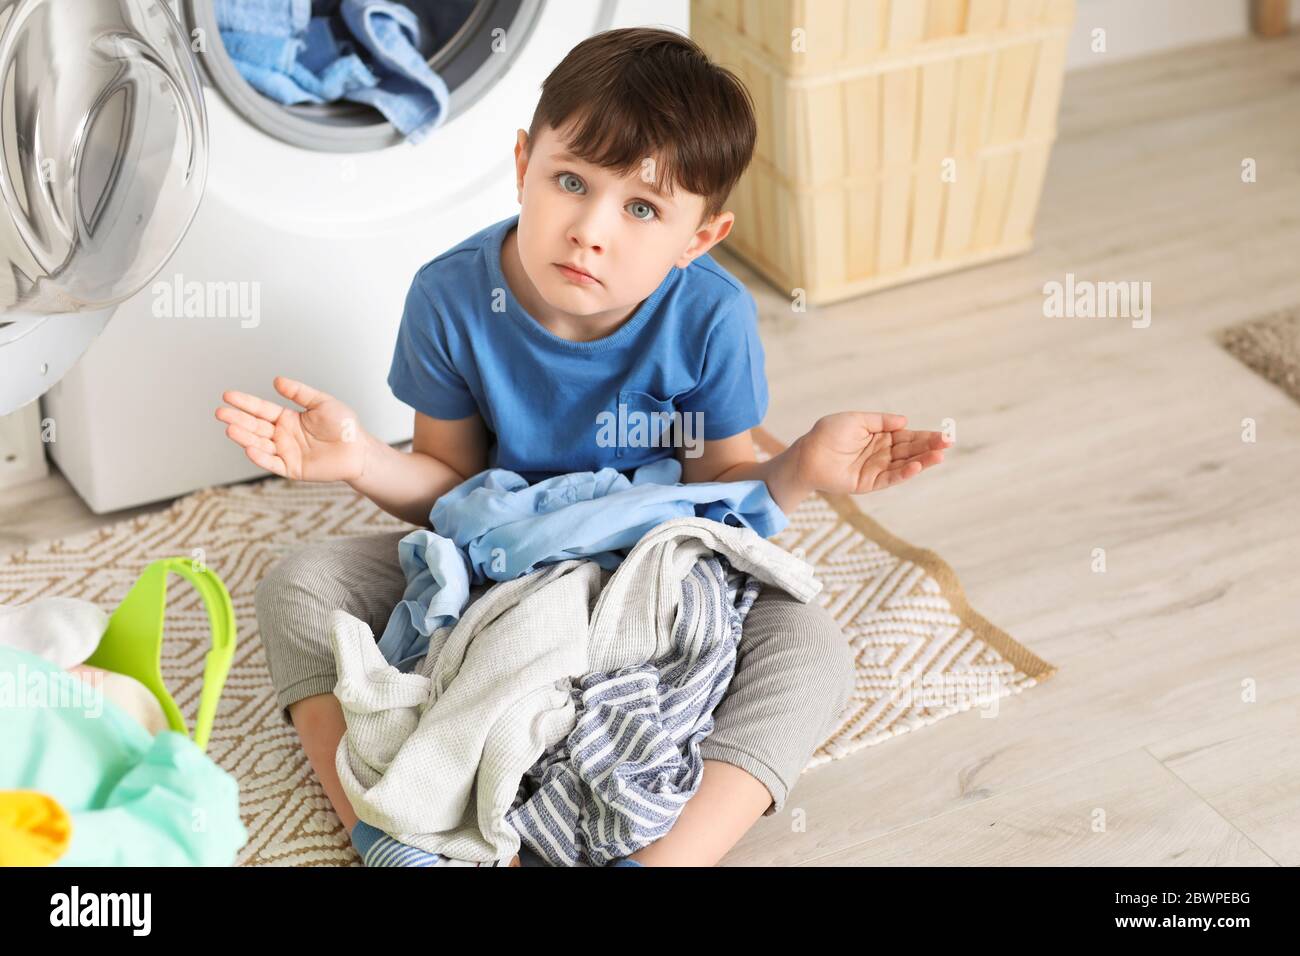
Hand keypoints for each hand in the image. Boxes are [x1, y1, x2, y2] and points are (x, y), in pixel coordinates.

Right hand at [215, 377, 369, 481]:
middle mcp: (282, 435)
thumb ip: (300, 393)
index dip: (245, 403)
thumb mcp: (322, 402)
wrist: (358, 450)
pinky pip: (272, 464)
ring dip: (244, 437)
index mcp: (287, 418)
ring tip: (230, 429)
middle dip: (238, 419)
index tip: (228, 396)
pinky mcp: (292, 468)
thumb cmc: (344, 426)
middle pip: (255, 426)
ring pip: (260, 444)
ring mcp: (285, 452)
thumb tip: (277, 380)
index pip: (261, 409)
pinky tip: (249, 449)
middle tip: (220, 412)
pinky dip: (260, 458)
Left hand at [794, 412, 950, 494]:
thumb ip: (880, 421)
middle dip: (930, 447)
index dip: (926, 436)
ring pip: (904, 465)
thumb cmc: (828, 434)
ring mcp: (876, 469)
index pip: (908, 437)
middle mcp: (881, 454)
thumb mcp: (856, 420)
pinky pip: (890, 478)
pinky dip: (904, 473)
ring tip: (940, 455)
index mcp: (880, 437)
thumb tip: (905, 421)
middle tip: (949, 443)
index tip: (945, 435)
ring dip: (923, 461)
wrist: (808, 454)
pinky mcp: (869, 483)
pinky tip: (917, 466)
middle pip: (910, 450)